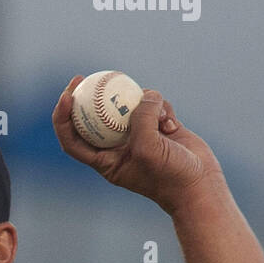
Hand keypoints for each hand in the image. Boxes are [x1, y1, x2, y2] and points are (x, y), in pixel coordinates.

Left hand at [52, 76, 224, 213]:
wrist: (199, 185)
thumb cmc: (169, 175)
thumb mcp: (148, 148)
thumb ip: (140, 119)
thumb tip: (143, 96)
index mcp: (105, 162)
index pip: (73, 140)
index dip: (63, 119)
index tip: (66, 97)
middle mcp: (118, 148)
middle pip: (94, 118)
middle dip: (86, 97)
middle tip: (83, 77)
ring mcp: (138, 135)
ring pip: (129, 106)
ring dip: (144, 104)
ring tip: (161, 121)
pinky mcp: (157, 126)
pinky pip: (153, 105)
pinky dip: (162, 107)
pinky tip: (173, 125)